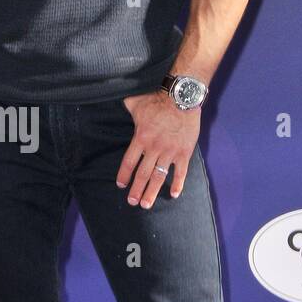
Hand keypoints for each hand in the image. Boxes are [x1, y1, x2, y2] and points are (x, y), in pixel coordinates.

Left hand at [116, 90, 199, 206]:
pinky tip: (174, 195)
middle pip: (143, 174)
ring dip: (152, 192)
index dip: (124, 175)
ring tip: (146, 204)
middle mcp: (154, 148)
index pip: (129, 162)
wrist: (181, 97)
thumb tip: (117, 101)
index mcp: (140, 138)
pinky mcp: (184, 152)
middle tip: (132, 202)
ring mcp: (170, 151)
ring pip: (159, 176)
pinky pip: (181, 172)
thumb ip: (126, 107)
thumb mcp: (136, 102)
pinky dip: (178, 184)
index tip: (121, 185)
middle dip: (136, 190)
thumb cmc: (157, 99)